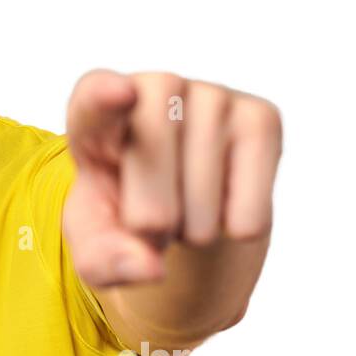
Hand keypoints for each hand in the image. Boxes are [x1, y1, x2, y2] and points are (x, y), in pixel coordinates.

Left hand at [63, 69, 282, 287]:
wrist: (181, 204)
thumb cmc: (125, 210)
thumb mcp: (97, 243)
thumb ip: (104, 260)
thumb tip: (148, 267)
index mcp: (95, 111)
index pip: (94, 98)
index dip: (105, 97)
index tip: (120, 93)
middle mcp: (156, 87)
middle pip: (152, 154)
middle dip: (150, 214)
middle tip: (149, 226)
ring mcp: (212, 95)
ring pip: (203, 190)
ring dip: (191, 228)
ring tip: (184, 211)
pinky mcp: (261, 117)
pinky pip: (250, 202)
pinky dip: (235, 227)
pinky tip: (222, 204)